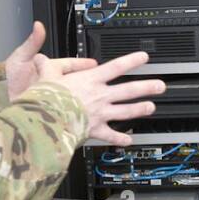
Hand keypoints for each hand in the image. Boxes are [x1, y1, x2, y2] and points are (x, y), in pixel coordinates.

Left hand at [5, 21, 97, 100]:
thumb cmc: (8, 76)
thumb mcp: (21, 57)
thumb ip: (32, 42)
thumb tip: (38, 25)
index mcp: (50, 68)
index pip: (71, 64)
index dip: (83, 64)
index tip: (95, 64)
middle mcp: (54, 82)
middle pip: (76, 80)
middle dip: (87, 80)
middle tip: (99, 82)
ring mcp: (54, 95)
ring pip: (72, 94)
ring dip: (80, 96)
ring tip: (91, 98)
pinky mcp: (51, 108)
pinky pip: (65, 107)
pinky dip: (72, 109)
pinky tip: (78, 111)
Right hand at [33, 51, 165, 144]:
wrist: (44, 121)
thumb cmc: (45, 98)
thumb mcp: (45, 75)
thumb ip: (45, 66)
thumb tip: (39, 58)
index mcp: (89, 80)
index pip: (116, 67)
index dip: (132, 61)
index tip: (144, 58)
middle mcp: (99, 96)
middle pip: (129, 90)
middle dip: (147, 87)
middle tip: (160, 86)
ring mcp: (100, 114)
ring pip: (126, 111)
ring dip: (140, 110)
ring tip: (152, 107)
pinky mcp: (95, 130)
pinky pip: (111, 136)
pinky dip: (121, 140)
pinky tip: (129, 141)